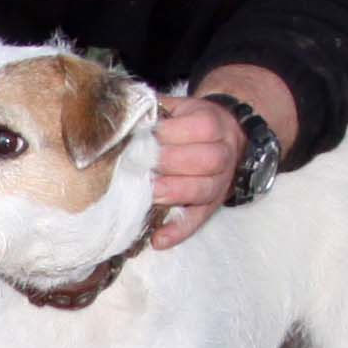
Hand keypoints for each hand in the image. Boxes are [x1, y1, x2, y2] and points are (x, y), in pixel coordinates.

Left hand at [145, 93, 241, 246]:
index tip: (141, 136)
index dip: (168, 133)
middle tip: (140, 165)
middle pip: (204, 160)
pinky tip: (158, 240)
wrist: (226, 136)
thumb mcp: (179, 106)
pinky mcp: (211, 206)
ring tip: (147, 195)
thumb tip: (121, 111)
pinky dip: (179, 232)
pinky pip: (198, 221)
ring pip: (202, 191)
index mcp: (213, 123)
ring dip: (174, 194)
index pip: (198, 128)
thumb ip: (155, 108)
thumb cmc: (190, 122)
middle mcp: (222, 154)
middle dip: (170, 163)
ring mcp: (219, 183)